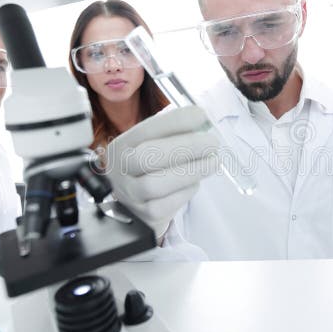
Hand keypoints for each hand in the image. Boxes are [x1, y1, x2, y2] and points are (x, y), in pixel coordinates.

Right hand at [105, 106, 219, 238]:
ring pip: (157, 183)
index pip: (146, 130)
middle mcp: (120, 170)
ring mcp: (130, 195)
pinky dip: (186, 190)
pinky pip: (168, 203)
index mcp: (122, 145)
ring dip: (191, 170)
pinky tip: (195, 182)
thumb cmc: (150, 169)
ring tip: (212, 162)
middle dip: (186, 147)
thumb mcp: (152, 146)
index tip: (201, 116)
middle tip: (212, 143)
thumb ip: (173, 134)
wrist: (137, 206)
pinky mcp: (145, 215)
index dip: (175, 122)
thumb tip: (202, 122)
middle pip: (148, 157)